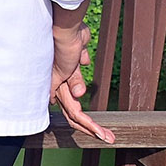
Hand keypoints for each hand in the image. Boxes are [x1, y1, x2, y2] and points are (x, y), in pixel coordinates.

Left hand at [50, 13, 114, 144]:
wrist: (65, 27)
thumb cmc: (71, 31)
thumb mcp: (79, 48)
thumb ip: (80, 58)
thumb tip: (84, 61)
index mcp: (62, 74)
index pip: (70, 99)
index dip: (80, 110)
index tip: (91, 120)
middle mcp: (59, 83)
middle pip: (71, 110)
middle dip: (88, 125)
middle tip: (105, 136)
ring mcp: (58, 86)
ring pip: (74, 114)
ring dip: (91, 127)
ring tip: (106, 137)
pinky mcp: (61, 87)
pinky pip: (74, 111)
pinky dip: (88, 123)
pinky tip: (99, 133)